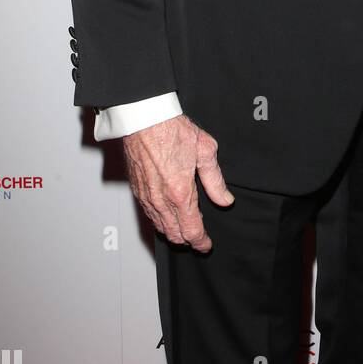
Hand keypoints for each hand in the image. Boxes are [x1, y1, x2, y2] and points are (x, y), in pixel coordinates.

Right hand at [122, 114, 233, 251]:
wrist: (144, 118)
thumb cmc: (172, 129)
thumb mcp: (205, 150)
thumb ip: (215, 180)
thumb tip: (225, 199)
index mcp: (180, 192)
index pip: (191, 230)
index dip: (201, 242)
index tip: (206, 245)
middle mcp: (161, 199)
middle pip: (174, 234)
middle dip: (187, 240)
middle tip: (198, 237)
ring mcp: (146, 196)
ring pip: (160, 227)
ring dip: (173, 232)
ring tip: (185, 227)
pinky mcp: (136, 190)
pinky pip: (149, 215)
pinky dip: (159, 221)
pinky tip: (167, 215)